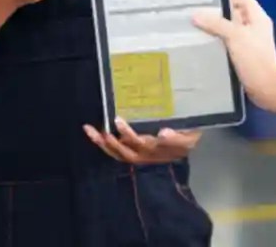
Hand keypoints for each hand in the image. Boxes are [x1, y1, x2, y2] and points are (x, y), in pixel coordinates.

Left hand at [83, 118, 200, 164]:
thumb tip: (163, 133)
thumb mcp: (187, 139)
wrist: (186, 148)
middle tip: (95, 129)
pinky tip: (95, 135)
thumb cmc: (185, 140)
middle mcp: (144, 155)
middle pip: (123, 151)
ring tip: (89, 130)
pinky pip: (116, 151)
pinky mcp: (133, 152)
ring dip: (102, 144)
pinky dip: (105, 145)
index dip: (127, 134)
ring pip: (117, 153)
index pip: (138, 143)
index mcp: (155, 150)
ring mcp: (138, 155)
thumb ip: (176, 137)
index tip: (117, 120)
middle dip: (109, 141)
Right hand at [192, 0, 275, 109]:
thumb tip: (196, 14)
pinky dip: (216, 39)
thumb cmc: (255, 58)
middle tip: (193, 9)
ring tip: (193, 24)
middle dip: (214, 10)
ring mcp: (248, 39)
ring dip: (214, 25)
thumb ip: (216, 24)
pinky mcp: (243, 52)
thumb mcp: (235, 36)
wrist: (266, 88)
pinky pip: (227, 40)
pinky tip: (201, 41)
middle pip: (232, 11)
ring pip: (228, 26)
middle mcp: (254, 25)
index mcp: (257, 16)